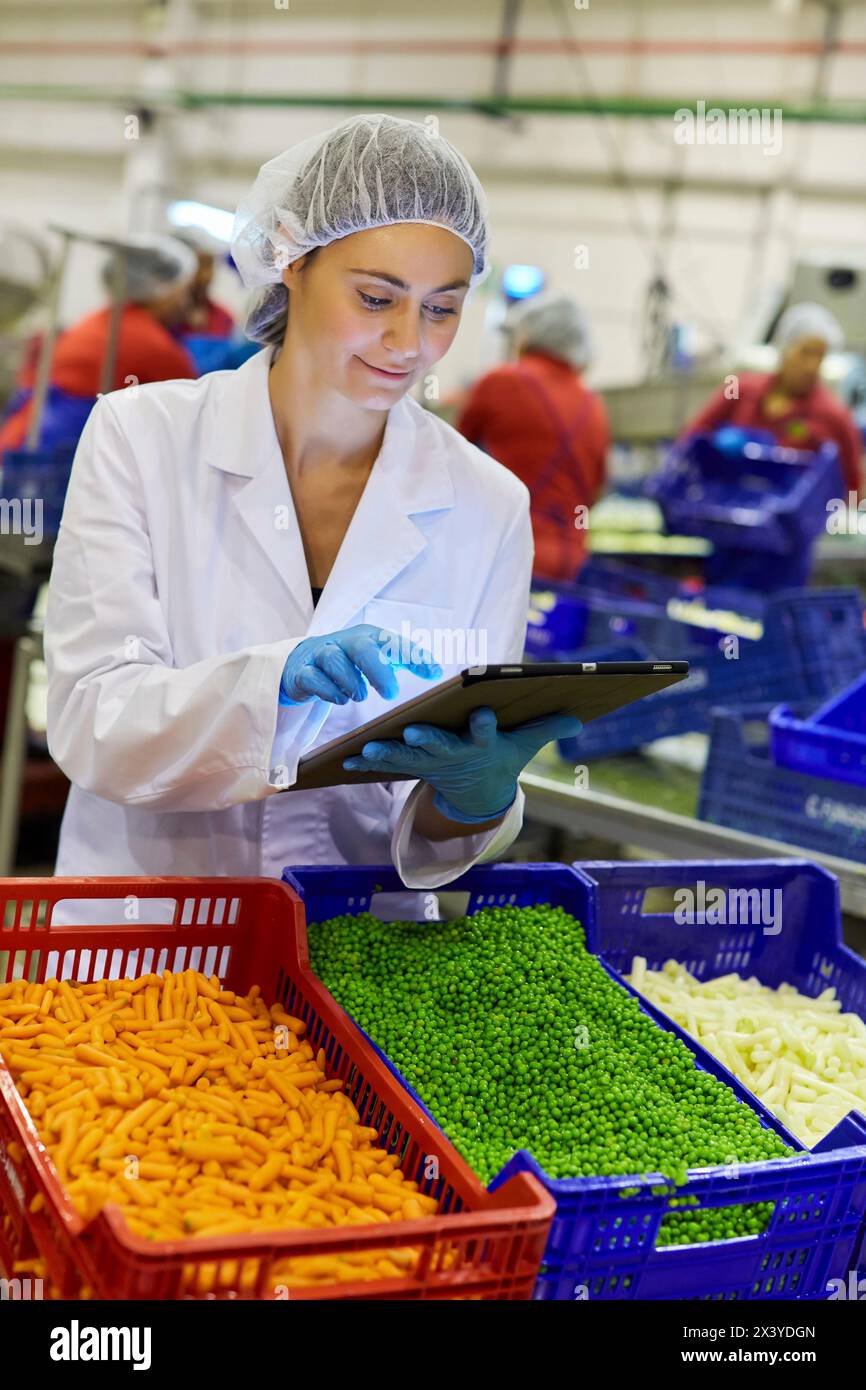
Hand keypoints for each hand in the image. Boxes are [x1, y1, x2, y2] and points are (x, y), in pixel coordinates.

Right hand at [280, 624, 441, 706]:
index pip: (394, 641)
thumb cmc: (350, 661)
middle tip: (392, 693)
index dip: (415, 656)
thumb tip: (436, 671)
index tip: (434, 674)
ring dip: (350, 680)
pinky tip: (339, 699)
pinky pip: (312, 677)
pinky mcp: (302, 672)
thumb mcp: (378, 656)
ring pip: (334, 660)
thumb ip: (405, 660)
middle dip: (378, 669)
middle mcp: (345, 641)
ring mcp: (321, 655)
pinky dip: (327, 690)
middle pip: (362, 647)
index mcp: (368, 637)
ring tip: (360, 696)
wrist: (303, 662)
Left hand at [343, 705, 582, 821]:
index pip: (487, 734)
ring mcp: (432, 764)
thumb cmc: (502, 756)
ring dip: (387, 756)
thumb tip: (579, 720)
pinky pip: (389, 765)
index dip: (486, 726)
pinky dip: (369, 763)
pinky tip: (347, 759)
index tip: (484, 715)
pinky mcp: (414, 767)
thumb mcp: (526, 744)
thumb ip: (547, 727)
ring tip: (366, 751)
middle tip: (412, 733)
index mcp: (484, 745)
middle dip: (427, 741)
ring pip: (408, 759)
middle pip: (441, 747)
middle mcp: (456, 756)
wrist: (480, 793)